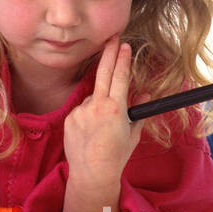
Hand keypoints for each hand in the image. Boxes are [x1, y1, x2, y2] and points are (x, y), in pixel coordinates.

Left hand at [63, 36, 148, 187]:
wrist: (92, 173)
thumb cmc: (116, 156)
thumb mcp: (133, 134)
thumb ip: (137, 112)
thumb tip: (142, 96)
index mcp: (116, 109)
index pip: (120, 77)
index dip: (122, 59)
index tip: (124, 45)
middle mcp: (97, 106)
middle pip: (103, 73)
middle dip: (109, 53)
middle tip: (112, 38)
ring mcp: (81, 111)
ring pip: (93, 98)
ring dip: (100, 104)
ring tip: (103, 128)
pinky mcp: (70, 118)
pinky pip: (82, 110)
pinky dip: (88, 116)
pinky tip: (92, 133)